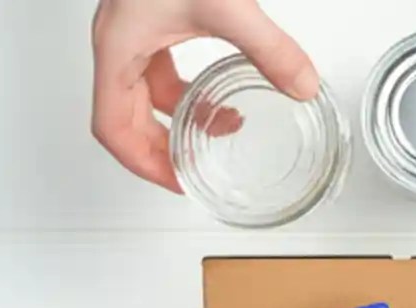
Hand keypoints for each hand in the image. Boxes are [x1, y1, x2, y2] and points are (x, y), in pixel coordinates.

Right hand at [91, 0, 318, 192]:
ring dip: (183, 114)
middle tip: (198, 171)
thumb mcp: (226, 4)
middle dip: (164, 149)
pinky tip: (223, 82)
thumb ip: (270, 49)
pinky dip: (190, 84)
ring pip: (146, 91)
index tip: (178, 183)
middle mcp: (118, 42)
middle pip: (125, 118)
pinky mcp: (152, 13)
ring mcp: (133, 28)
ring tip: (225, 124)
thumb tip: (302, 87)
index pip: (113, 129)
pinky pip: (162, 65)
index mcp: (118, 49)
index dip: (144, 165)